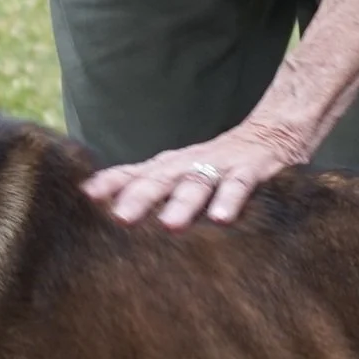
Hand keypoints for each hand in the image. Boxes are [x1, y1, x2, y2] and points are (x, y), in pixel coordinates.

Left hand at [85, 117, 311, 227]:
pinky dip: (230, 200)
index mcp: (170, 167)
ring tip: (170, 225)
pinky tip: (220, 219)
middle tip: (121, 218)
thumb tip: (95, 199)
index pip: (135, 173)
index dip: (112, 183)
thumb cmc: (216, 164)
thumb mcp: (179, 174)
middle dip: (141, 198)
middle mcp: (190, 165)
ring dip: (184, 203)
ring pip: (198, 183)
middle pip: (161, 179)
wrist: (272, 134)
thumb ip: (145, 185)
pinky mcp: (251, 170)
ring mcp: (220, 167)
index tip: (86, 195)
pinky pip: (239, 186)